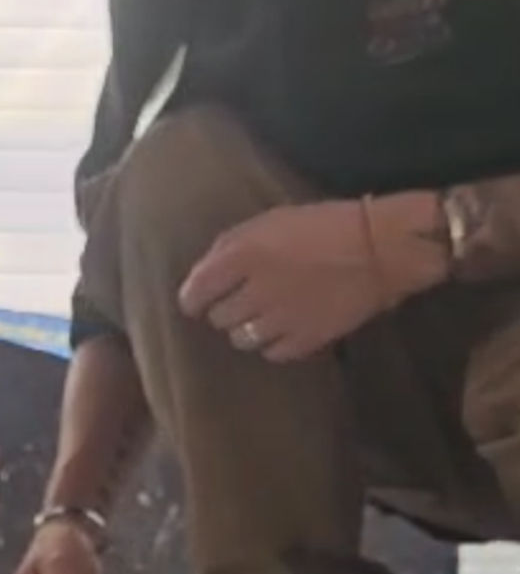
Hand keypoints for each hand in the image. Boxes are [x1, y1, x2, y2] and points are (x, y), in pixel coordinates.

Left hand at [178, 198, 443, 362]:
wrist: (381, 248)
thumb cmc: (324, 225)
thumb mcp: (270, 221)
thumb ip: (231, 246)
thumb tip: (204, 272)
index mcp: (241, 257)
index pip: (194, 292)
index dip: (192, 299)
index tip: (197, 301)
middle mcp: (253, 292)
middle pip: (218, 317)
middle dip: (225, 309)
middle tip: (242, 300)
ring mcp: (279, 320)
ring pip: (241, 339)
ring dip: (247, 328)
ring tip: (264, 315)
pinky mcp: (304, 341)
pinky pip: (272, 353)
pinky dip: (274, 343)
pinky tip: (285, 328)